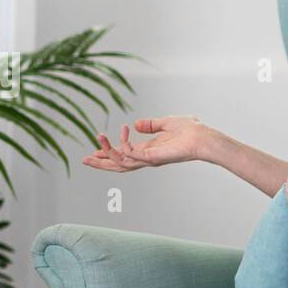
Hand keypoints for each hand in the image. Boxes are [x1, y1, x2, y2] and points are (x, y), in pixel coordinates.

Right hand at [81, 116, 209, 172]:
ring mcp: (149, 159)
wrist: (203, 138)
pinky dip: (124, 145)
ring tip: (99, 136)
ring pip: (121, 162)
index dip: (109, 153)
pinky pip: (132, 155)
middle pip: (118, 165)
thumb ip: (150, 124)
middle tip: (84, 159)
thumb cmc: (190, 131)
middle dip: (101, 163)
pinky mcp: (153, 158)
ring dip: (107, 152)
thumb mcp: (166, 122)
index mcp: (148, 150)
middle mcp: (146, 158)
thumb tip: (136, 124)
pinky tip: (124, 131)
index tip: (95, 150)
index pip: (124, 155)